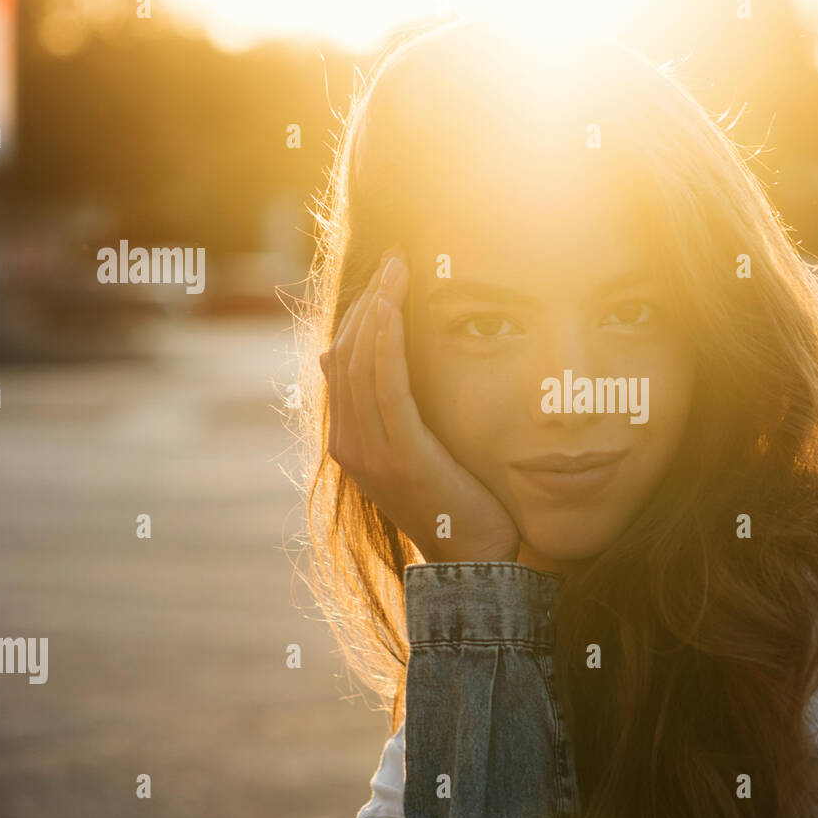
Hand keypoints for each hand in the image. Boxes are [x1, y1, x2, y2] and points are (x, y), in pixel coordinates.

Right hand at [320, 245, 520, 563]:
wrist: (474, 558)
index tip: (388, 275)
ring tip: (398, 268)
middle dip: (370, 300)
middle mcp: (350, 444)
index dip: (362, 314)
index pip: (343, 362)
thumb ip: (399, 410)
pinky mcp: (400, 453)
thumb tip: (369, 363)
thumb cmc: (459, 500)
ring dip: (378, 307)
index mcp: (351, 441)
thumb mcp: (421, 448)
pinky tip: (395, 305)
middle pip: (346, 353)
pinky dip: (386, 340)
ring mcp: (369, 451)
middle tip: (395, 259)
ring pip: (360, 361)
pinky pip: (384, 384)